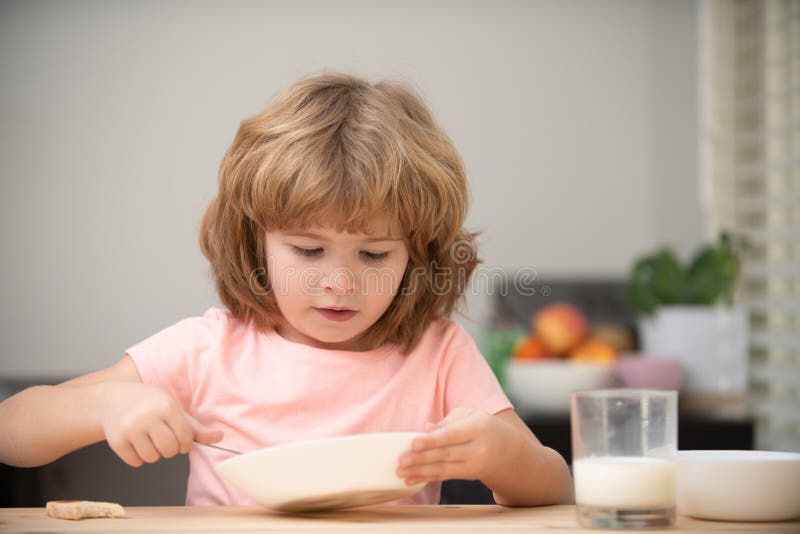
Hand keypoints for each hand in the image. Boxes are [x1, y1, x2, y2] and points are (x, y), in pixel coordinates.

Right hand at [96, 382, 221, 466]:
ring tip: (149, 440)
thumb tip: (219, 437)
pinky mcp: (116, 441)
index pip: (185, 437)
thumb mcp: (173, 408)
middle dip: (170, 450)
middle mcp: (147, 417)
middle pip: (169, 450)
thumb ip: (195, 426)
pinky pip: (136, 462)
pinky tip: (136, 444)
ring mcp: (130, 429)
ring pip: (152, 458)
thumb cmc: (149, 403)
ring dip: (154, 454)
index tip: (180, 440)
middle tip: (164, 440)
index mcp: (165, 407)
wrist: (112, 400)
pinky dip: (139, 458)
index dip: (185, 443)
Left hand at [396, 406, 512, 485]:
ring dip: (420, 472)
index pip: (453, 435)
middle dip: (422, 458)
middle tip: (402, 460)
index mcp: (478, 427)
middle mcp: (478, 448)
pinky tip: (410, 480)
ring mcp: (474, 465)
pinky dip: (426, 478)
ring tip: (401, 472)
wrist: (506, 449)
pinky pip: (444, 477)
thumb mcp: (469, 415)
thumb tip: (427, 429)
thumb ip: (447, 421)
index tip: (414, 443)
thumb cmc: (481, 426)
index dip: (433, 440)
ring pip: (444, 469)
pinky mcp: (467, 475)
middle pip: (446, 454)